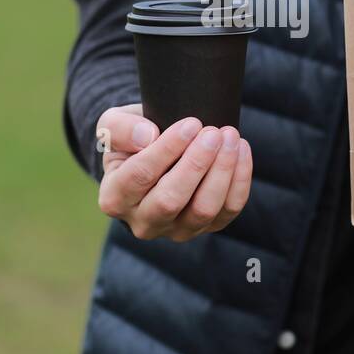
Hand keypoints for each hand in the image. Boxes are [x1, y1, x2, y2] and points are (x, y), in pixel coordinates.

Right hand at [94, 104, 252, 241]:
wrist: (152, 155)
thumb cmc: (131, 139)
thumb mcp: (113, 125)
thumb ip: (119, 128)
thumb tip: (146, 137)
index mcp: (114, 198)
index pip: (139, 177)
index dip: (166, 150)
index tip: (190, 124)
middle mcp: (142, 222)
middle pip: (171, 200)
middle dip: (196, 163)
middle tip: (213, 132)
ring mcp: (176, 229)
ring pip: (203, 209)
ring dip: (222, 171)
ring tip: (230, 138)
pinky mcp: (206, 227)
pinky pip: (228, 210)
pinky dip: (239, 180)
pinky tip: (240, 150)